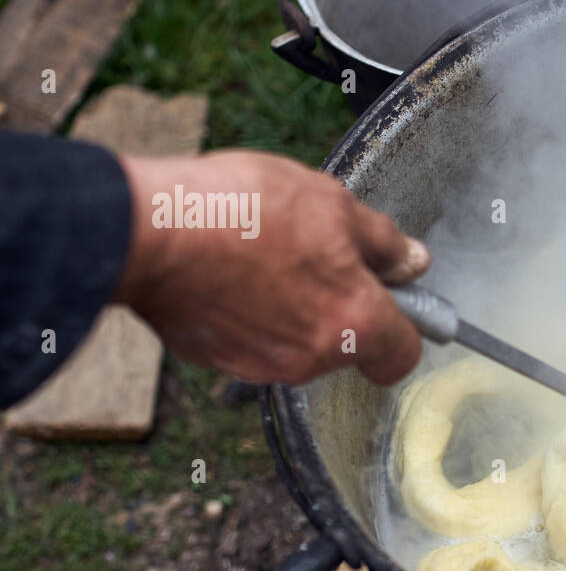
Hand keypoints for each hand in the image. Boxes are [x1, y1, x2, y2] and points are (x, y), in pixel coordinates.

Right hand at [113, 149, 428, 385]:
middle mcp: (317, 358)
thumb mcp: (331, 204)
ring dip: (297, 308)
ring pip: (303, 343)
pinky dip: (254, 317)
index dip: (406, 325)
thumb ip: (383, 242)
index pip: (404, 354)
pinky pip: (257, 343)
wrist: (147, 233)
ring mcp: (267, 367)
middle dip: (343, 305)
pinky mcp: (223, 363)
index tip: (394, 298)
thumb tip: (413, 262)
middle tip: (316, 253)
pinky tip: (232, 274)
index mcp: (356, 321)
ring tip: (266, 254)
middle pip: (351, 343)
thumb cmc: (243, 209)